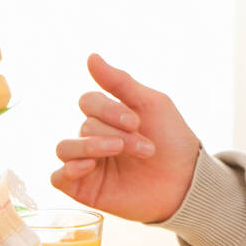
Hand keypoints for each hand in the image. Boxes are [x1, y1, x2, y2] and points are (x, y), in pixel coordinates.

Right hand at [51, 53, 201, 222]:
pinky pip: (58, 177)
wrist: (187, 181)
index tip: (136, 121)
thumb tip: (91, 56)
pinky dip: (69, 169)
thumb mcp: (151, 104)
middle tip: (145, 147)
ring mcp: (87, 164)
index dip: (108, 109)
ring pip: (65, 148)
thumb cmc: (172, 140)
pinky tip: (90, 165)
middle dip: (115, 133)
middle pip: (85, 125)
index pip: (88, 102)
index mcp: (107, 117)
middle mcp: (93, 138)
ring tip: (119, 151)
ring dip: (92, 146)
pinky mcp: (85, 189)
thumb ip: (120, 81)